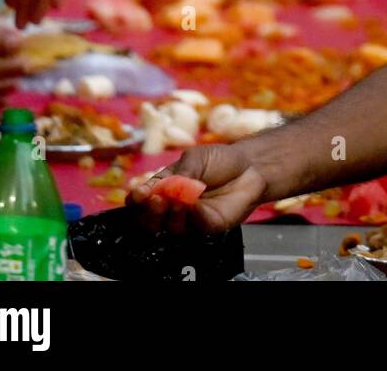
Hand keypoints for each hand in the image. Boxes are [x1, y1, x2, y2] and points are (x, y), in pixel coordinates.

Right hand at [128, 142, 268, 234]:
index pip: (143, 200)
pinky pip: (196, 225)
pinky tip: (192, 204)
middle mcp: (173, 207)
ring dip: (172, 213)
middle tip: (155, 200)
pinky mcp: (208, 226)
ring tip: (176, 199)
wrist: (249, 167)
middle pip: (152, 220)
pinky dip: (192, 214)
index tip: (137, 195)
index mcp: (164, 188)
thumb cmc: (219, 161)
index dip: (137, 200)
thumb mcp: (194, 159)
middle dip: (150, 212)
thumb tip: (158, 189)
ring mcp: (190, 219)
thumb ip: (178, 174)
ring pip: (172, 226)